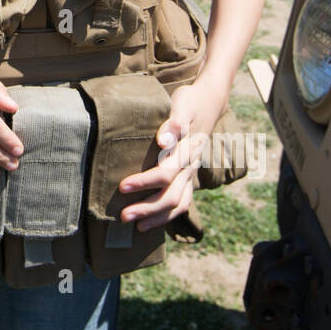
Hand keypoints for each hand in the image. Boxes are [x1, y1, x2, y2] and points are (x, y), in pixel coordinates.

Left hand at [116, 80, 226, 230]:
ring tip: (136, 228)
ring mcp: (191, 174)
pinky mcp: (189, 177)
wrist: (208, 102)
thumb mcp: (182, 103)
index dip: (144, 182)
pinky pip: (182, 203)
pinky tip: (150, 223)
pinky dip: (166, 216)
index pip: (166, 173)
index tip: (122, 187)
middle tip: (123, 216)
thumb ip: (175, 122)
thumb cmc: (189, 101)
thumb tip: (163, 141)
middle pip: (171, 196)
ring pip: (178, 204)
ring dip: (157, 217)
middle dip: (147, 208)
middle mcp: (190, 166)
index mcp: (187, 150)